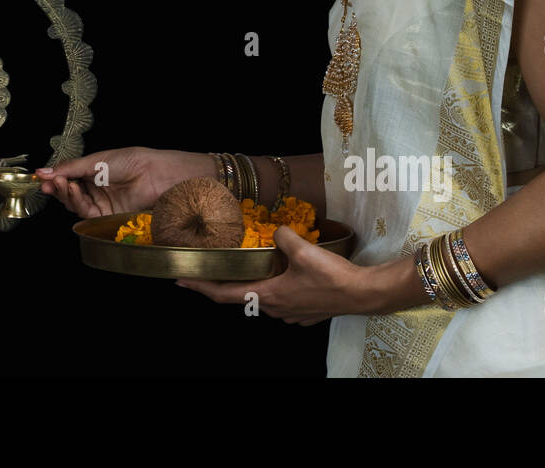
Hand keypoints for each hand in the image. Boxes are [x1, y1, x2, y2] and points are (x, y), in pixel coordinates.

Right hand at [35, 147, 211, 217]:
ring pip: (75, 204)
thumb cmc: (130, 162)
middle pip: (69, 193)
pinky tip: (74, 191)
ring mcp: (101, 203)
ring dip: (66, 194)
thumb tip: (44, 171)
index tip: (42, 177)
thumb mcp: (95, 161)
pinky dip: (77, 202)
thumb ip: (69, 168)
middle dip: (58, 188)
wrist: (153, 174)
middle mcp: (95, 188)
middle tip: (49, 183)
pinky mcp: (106, 216)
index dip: (55, 178)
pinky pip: (86, 212)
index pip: (68, 178)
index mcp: (93, 172)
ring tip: (63, 184)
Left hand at [175, 226, 368, 324]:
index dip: (201, 287)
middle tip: (210, 269)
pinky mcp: (307, 312)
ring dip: (251, 285)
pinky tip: (280, 275)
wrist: (363, 293)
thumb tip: (277, 231)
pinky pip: (282, 300)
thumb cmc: (332, 276)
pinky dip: (273, 288)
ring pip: (263, 298)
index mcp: (268, 295)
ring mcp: (292, 313)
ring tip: (244, 269)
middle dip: (224, 284)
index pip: (224, 294)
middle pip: (241, 297)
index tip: (181, 280)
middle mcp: (276, 308)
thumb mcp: (302, 249)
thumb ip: (282, 236)